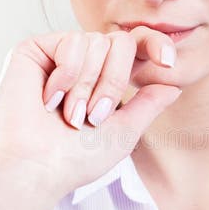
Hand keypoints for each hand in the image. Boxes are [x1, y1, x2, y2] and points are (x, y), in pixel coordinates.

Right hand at [0, 26, 181, 200]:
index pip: (135, 48)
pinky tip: (49, 100)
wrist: (36, 167)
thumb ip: (148, 105)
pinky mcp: (34, 49)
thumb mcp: (123, 132)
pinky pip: (72, 42)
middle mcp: (83, 63)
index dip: (155, 45)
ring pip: (97, 42)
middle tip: (94, 116)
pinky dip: (68, 75)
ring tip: (70, 115)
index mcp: (104, 79)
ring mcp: (58, 55)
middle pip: (120, 43)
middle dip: (114, 82)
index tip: (168, 62)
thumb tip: (174, 85)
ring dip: (88, 85)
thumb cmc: (75, 159)